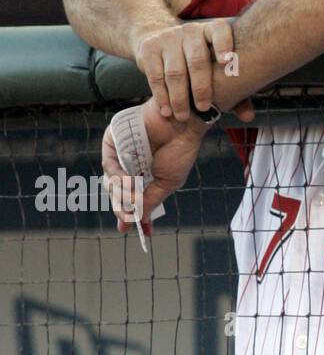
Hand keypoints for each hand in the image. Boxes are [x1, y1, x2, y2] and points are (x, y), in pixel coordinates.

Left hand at [102, 100, 206, 234]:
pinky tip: (129, 182)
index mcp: (143, 175)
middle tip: (129, 216)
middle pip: (116, 191)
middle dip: (122, 206)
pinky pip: (108, 162)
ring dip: (122, 193)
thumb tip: (140, 220)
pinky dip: (117, 176)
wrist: (183, 125)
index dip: (128, 213)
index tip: (127, 229)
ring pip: (111, 180)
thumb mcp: (167, 183)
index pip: (129, 197)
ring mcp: (121, 152)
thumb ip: (151, 200)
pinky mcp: (115, 140)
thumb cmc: (180, 151)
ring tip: (135, 196)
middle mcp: (129, 164)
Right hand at [132, 17, 253, 122]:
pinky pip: (156, 76)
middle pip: (197, 60)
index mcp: (212, 32)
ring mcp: (168, 38)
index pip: (220, 31)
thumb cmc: (199, 61)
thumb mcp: (216, 70)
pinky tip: (166, 110)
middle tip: (204, 109)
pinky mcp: (149, 49)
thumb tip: (248, 116)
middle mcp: (191, 32)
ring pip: (175, 72)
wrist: (159, 40)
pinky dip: (162, 96)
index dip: (224, 45)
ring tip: (183, 116)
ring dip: (180, 98)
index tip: (227, 61)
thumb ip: (235, 92)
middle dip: (201, 87)